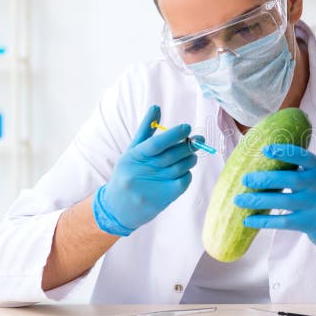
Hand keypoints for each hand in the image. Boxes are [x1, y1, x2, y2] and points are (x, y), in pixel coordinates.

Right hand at [93, 105, 196, 235]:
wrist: (118, 208)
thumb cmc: (128, 173)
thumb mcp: (132, 151)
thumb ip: (146, 129)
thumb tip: (156, 107)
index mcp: (134, 156)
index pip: (156, 144)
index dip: (173, 134)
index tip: (187, 128)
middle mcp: (142, 171)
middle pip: (172, 156)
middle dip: (188, 146)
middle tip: (197, 140)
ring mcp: (153, 186)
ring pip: (181, 168)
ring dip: (190, 159)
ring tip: (190, 155)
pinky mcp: (164, 198)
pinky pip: (183, 182)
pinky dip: (188, 174)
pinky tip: (184, 171)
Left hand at [235, 143, 315, 262]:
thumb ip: (303, 172)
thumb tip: (268, 161)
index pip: (305, 157)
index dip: (285, 152)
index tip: (265, 150)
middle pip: (291, 179)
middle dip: (265, 178)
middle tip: (245, 179)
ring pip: (284, 201)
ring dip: (259, 200)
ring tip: (239, 200)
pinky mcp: (312, 224)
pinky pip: (284, 221)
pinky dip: (264, 221)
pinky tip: (249, 220)